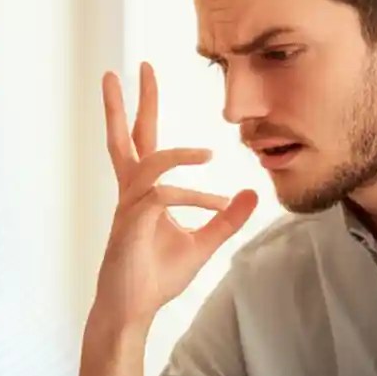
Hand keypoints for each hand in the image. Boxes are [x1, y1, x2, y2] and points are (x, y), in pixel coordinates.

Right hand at [90, 62, 257, 331]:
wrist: (133, 310)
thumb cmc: (157, 276)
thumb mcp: (204, 243)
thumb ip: (226, 218)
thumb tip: (252, 194)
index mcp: (144, 191)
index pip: (142, 141)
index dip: (142, 107)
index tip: (146, 75)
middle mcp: (131, 192)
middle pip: (124, 137)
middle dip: (128, 102)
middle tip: (136, 66)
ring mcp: (128, 207)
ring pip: (147, 163)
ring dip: (176, 154)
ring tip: (208, 154)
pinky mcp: (131, 224)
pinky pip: (161, 197)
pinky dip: (190, 197)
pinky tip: (216, 204)